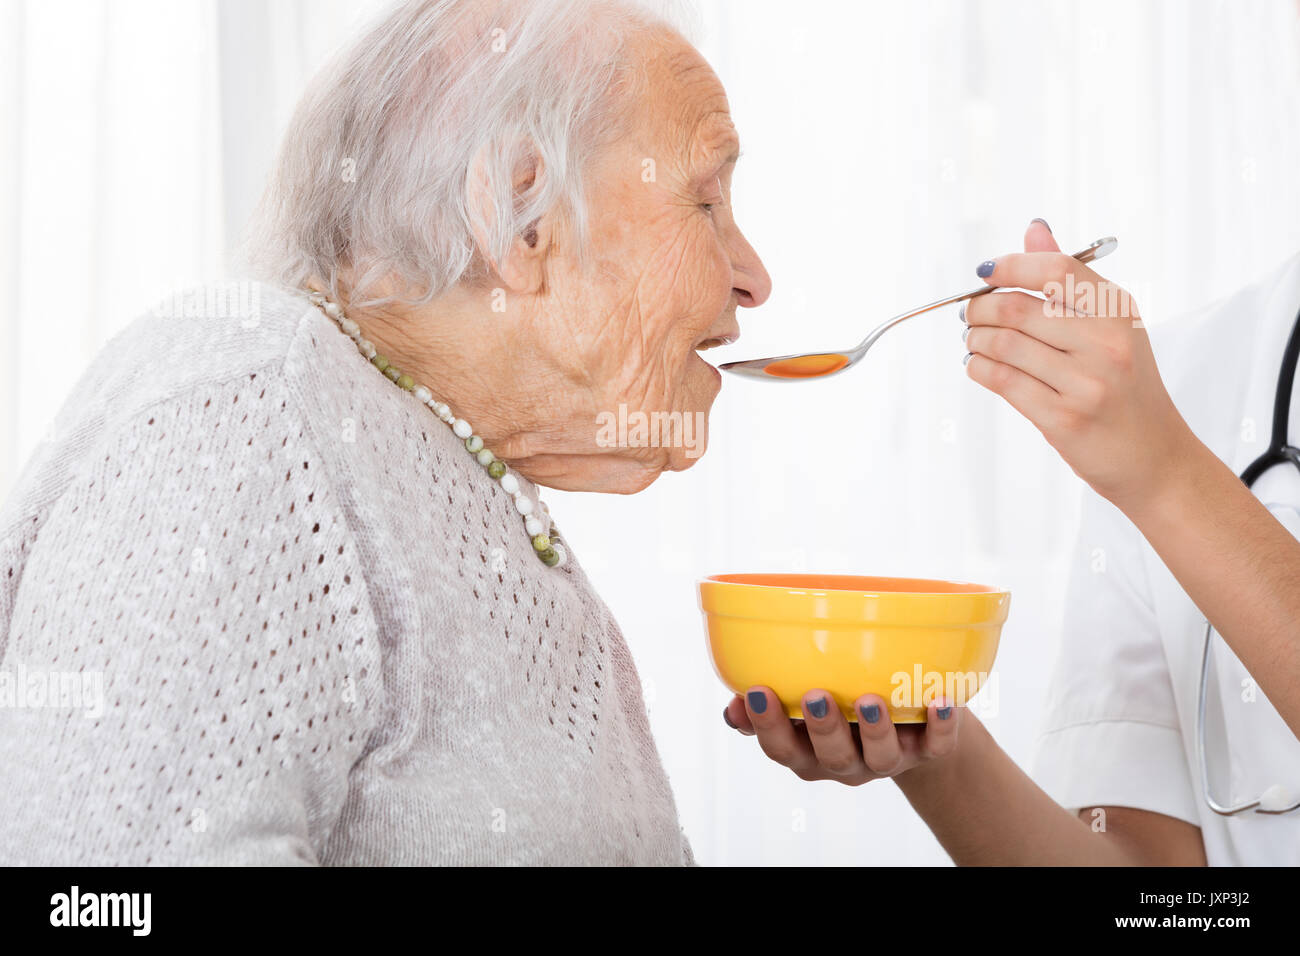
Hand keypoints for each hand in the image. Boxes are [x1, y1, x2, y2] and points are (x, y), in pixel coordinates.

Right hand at [722, 687, 959, 784]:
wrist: (911, 729)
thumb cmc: (844, 707)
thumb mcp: (804, 709)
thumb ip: (766, 707)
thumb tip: (731, 704)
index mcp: (811, 753)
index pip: (783, 749)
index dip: (766, 725)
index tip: (755, 691)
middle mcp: (847, 762)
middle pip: (831, 757)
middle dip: (822, 729)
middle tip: (815, 696)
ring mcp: (888, 759)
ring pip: (880, 757)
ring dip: (875, 730)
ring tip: (869, 701)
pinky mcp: (928, 749)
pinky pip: (937, 746)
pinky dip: (940, 727)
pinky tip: (940, 701)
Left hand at [962, 220, 1194, 508]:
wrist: (1155, 456)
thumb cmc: (1127, 389)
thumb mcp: (1114, 327)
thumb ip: (1071, 279)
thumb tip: (1034, 229)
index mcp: (1118, 311)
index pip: (1054, 269)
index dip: (1009, 265)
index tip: (983, 274)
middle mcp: (1106, 343)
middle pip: (1016, 307)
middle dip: (979, 308)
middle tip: (970, 314)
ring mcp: (1085, 382)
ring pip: (1003, 344)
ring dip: (975, 339)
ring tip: (974, 341)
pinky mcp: (1063, 419)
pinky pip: (1002, 381)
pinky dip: (979, 368)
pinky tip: (978, 365)